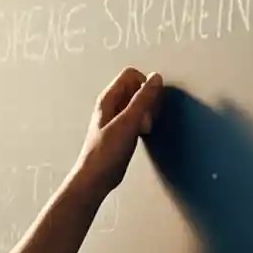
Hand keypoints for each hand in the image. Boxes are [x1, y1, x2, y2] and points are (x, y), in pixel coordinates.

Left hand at [71, 67, 163, 194]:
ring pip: (137, 104)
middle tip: (147, 118)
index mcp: (108, 98)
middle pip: (135, 88)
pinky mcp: (121, 131)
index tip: (150, 103)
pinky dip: (143, 123)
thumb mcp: (128, 122)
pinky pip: (137, 118)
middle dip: (147, 99)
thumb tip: (156, 77)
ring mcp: (116, 118)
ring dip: (146, 113)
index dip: (144, 85)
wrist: (96, 178)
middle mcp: (110, 105)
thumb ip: (143, 99)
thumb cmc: (107, 152)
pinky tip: (142, 134)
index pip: (130, 75)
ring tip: (144, 128)